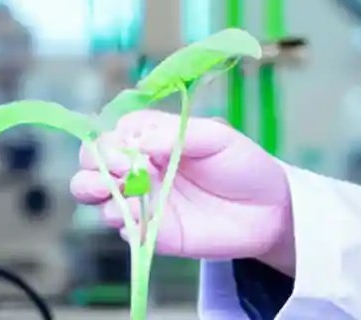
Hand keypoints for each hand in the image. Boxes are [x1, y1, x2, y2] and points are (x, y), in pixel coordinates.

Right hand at [70, 110, 295, 273]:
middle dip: (94, 162)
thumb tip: (139, 140)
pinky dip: (121, 220)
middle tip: (121, 168)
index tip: (129, 146)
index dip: (113, 137)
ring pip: (93, 193)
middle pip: (92, 160)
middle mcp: (141, 166)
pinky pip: (120, 226)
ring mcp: (142, 198)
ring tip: (123, 189)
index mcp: (155, 137)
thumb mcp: (219, 137)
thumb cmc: (243, 165)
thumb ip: (179, 134)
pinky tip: (138, 216)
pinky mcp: (149, 230)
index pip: (114, 131)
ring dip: (94, 189)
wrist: (269, 210)